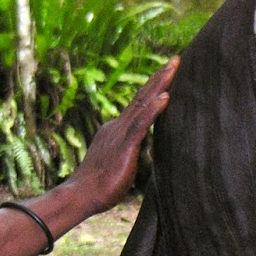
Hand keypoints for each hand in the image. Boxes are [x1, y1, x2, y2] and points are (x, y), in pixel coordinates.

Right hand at [68, 56, 178, 211]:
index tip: (169, 72)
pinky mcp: (124, 147)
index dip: (154, 88)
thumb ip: (129, 152)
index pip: (140, 105)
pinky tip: (165, 96)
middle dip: (160, 77)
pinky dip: (153, 109)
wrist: (80, 195)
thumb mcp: (118, 163)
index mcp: (117, 130)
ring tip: (173, 66)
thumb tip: (137, 152)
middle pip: (142, 96)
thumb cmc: (99, 186)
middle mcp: (118, 126)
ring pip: (142, 103)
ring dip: (159, 84)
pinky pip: (141, 125)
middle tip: (176, 59)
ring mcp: (120, 134)